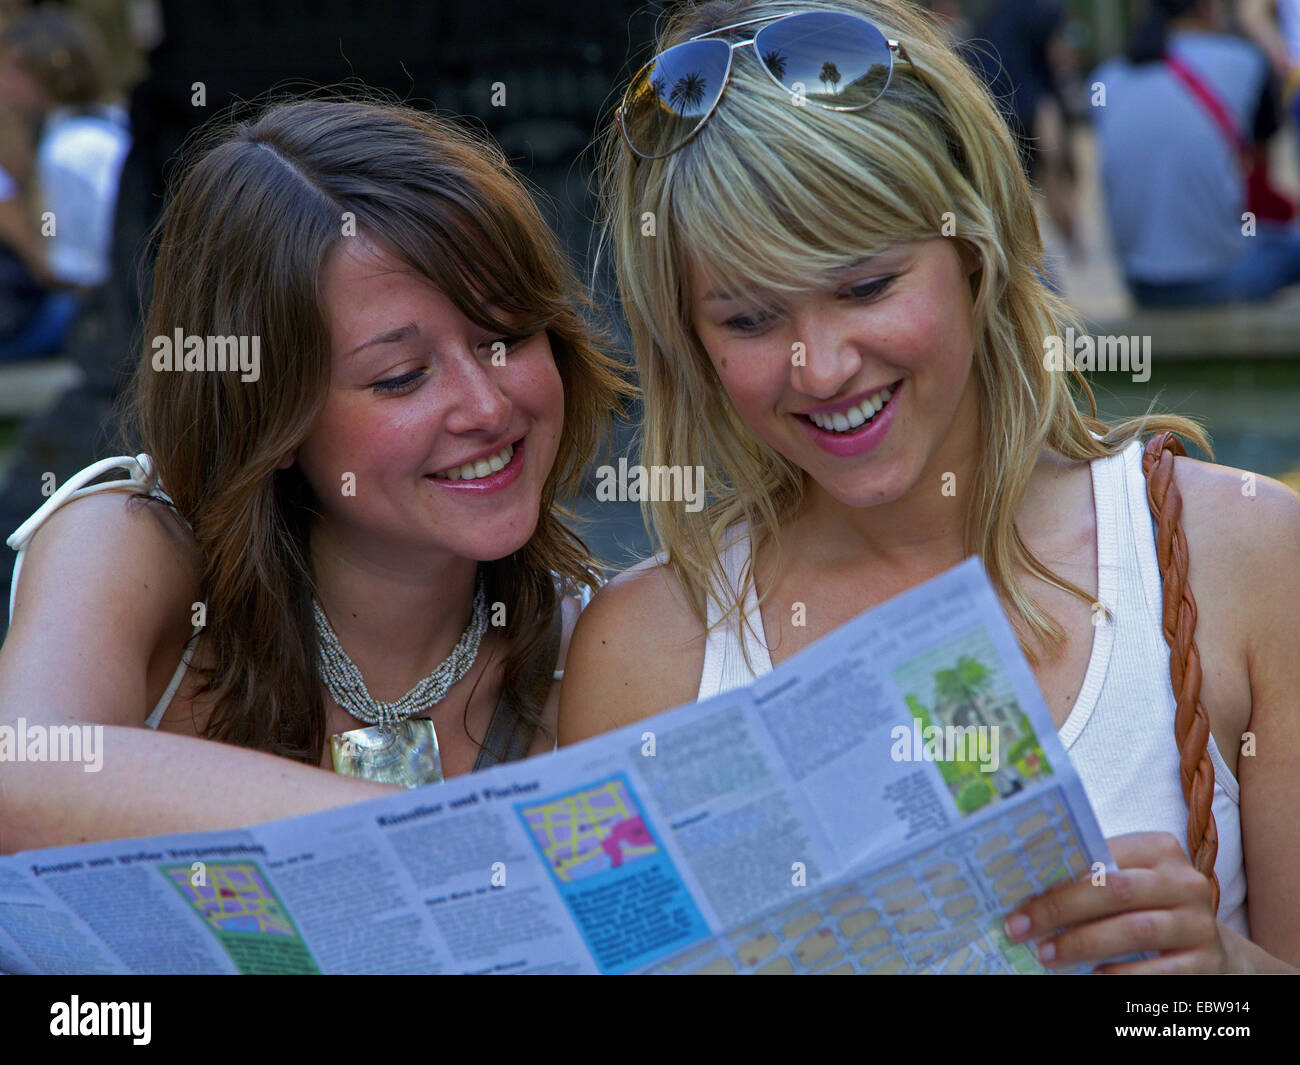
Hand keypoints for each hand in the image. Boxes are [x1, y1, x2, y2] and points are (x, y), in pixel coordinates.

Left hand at [1002, 832, 1232, 973]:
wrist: (1213, 950)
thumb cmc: (1151, 908)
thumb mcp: (1130, 884)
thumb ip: (1091, 880)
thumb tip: (1029, 895)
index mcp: (1159, 850)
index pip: (1103, 856)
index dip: (1059, 877)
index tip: (1019, 897)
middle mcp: (1184, 882)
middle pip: (1114, 891)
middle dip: (1060, 910)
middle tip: (1020, 929)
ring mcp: (1198, 923)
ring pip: (1134, 930)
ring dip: (1082, 944)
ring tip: (1046, 955)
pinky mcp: (1205, 961)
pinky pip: (1157, 971)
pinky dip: (1119, 974)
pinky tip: (1091, 976)